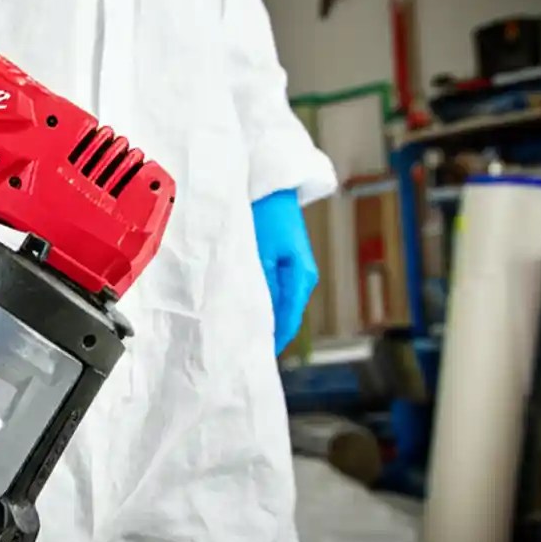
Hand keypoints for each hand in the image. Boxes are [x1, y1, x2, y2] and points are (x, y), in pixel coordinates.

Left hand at [251, 189, 317, 352]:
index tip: (252, 358)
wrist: (267, 183)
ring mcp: (296, 270)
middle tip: (238, 350)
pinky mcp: (286, 262)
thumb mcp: (257, 252)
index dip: (271, 341)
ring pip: (278, 304)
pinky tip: (242, 306)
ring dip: (261, 316)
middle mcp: (303, 277)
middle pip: (284, 316)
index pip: (287, 321)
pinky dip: (260, 301)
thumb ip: (259, 287)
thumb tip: (255, 318)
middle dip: (263, 332)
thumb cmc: (262, 213)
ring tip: (237, 332)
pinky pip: (274, 291)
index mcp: (301, 278)